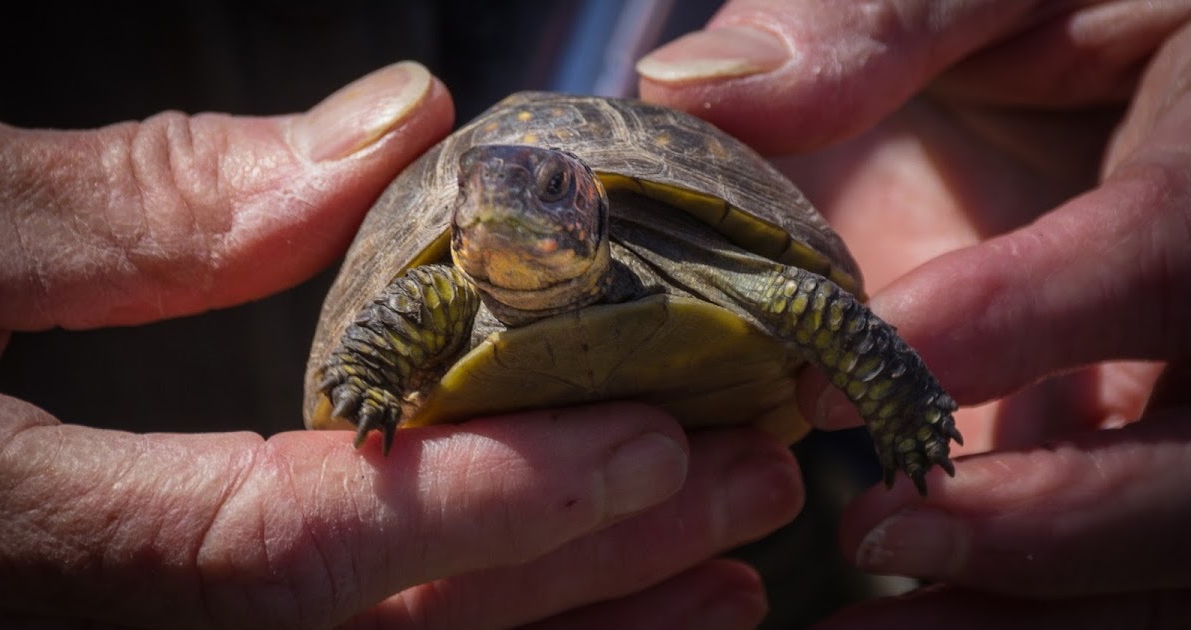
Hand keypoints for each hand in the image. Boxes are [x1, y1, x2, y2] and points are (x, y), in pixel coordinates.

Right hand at [0, 62, 799, 628]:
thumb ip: (135, 204)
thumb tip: (393, 127)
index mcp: (9, 548)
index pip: (282, 549)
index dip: (482, 499)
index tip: (660, 437)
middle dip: (580, 582)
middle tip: (753, 495)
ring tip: (730, 580)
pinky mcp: (135, 625)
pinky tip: (599, 605)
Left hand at [639, 0, 1190, 624]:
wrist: (1092, 70)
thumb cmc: (1052, 13)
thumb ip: (876, 25)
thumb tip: (691, 90)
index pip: (1165, 254)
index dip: (1027, 321)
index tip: (870, 363)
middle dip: (1057, 515)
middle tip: (884, 528)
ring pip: (1169, 540)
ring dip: (1033, 603)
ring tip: (871, 628)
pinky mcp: (1145, 442)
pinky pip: (1122, 565)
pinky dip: (1021, 611)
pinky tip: (901, 622)